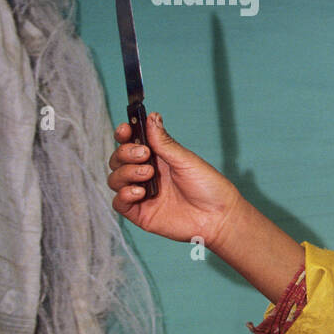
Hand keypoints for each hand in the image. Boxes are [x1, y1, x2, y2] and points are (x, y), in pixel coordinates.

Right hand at [108, 112, 242, 247]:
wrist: (218, 217)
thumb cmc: (208, 186)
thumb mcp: (186, 160)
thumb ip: (164, 142)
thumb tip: (152, 116)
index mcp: (157, 157)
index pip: (131, 142)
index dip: (124, 134)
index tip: (125, 128)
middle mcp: (146, 174)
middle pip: (118, 159)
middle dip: (125, 153)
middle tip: (145, 155)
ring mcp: (141, 193)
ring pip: (115, 178)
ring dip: (127, 172)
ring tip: (148, 174)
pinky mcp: (140, 213)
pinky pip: (119, 203)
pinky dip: (124, 194)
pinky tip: (140, 192)